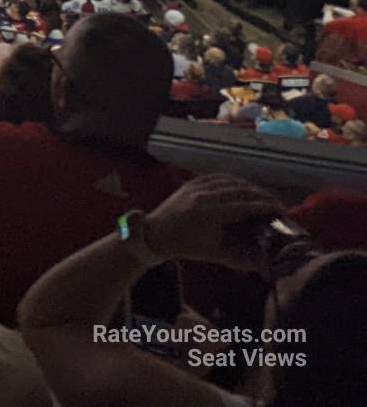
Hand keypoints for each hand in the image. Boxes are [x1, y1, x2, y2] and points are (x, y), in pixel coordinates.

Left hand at [141, 174, 285, 264]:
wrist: (156, 233)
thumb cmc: (187, 247)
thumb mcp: (217, 255)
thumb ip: (242, 259)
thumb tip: (268, 263)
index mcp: (211, 213)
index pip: (246, 206)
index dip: (267, 206)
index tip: (283, 209)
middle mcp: (204, 195)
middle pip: (241, 190)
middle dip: (263, 195)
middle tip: (278, 203)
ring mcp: (197, 186)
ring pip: (231, 180)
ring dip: (251, 186)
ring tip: (265, 196)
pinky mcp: (192, 181)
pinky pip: (218, 176)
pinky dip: (234, 180)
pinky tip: (244, 186)